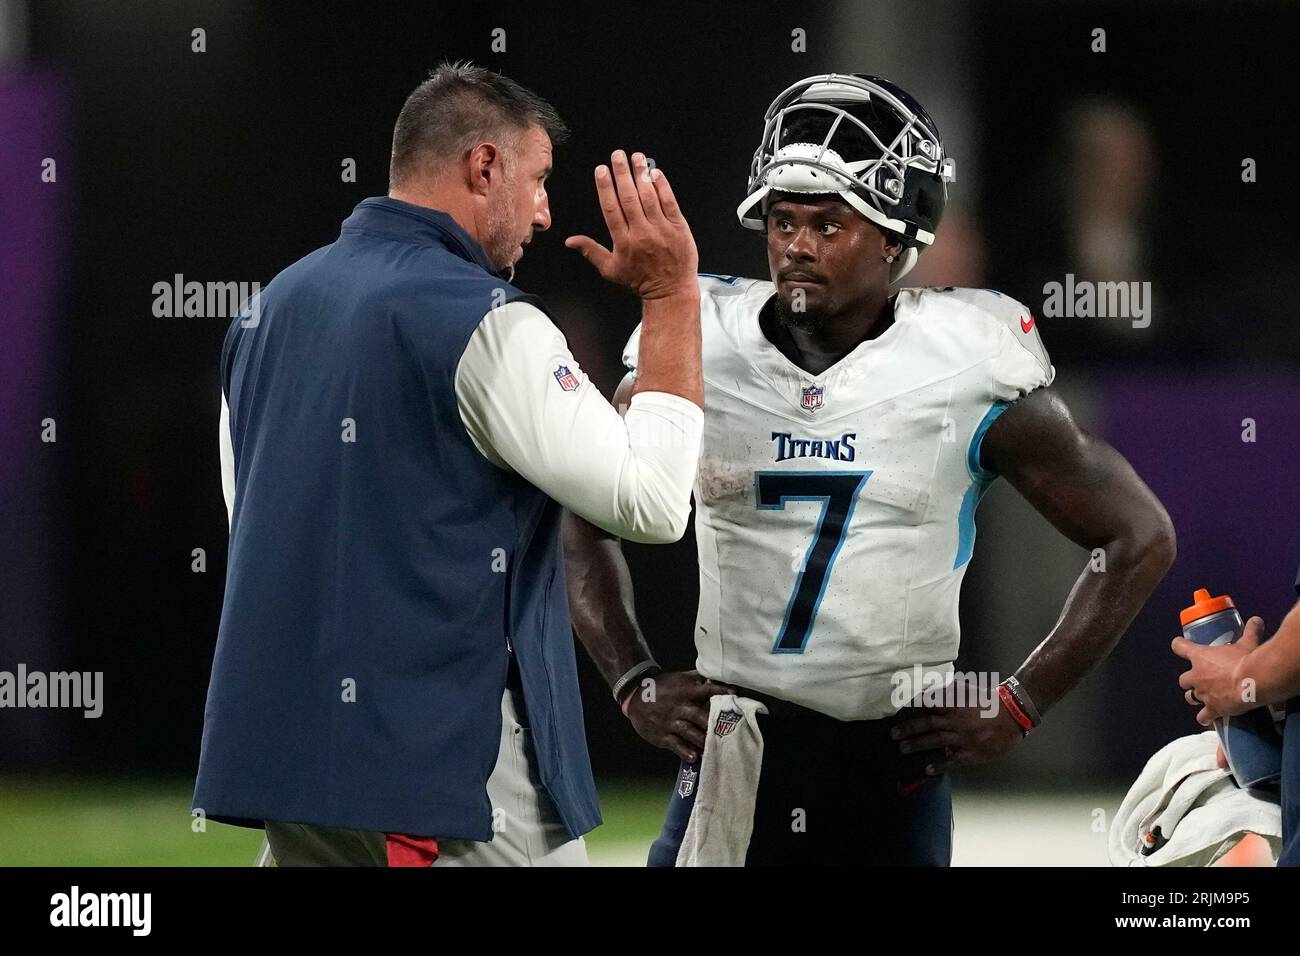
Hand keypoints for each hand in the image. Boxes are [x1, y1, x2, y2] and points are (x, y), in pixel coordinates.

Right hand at [565, 150, 697, 299]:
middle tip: (618, 155)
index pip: (611, 209)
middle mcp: (641, 234)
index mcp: (623, 242)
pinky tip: (656, 173)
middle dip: (622, 174)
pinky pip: (670, 203)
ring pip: (649, 197)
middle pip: (629, 198)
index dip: (605, 188)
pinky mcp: (678, 228)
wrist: (670, 291)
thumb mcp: (610, 269)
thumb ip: (590, 251)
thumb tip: (570, 241)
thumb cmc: (640, 280)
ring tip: (636, 157)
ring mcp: (661, 230)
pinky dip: (663, 187)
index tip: (601, 170)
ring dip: (642, 174)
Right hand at [623, 669, 732, 762]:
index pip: (706, 691)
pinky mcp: (663, 736)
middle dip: (713, 723)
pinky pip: (675, 744)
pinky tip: (694, 757)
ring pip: (689, 732)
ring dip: (702, 740)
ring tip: (715, 747)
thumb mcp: (677, 678)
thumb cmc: (660, 688)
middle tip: (729, 730)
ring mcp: (671, 723)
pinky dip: (685, 751)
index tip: (734, 695)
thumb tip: (715, 674)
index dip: (721, 693)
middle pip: (700, 715)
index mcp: (685, 692)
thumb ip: (696, 678)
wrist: (634, 697)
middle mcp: (680, 707)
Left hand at [891, 687, 1024, 775]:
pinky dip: (940, 765)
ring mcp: (964, 739)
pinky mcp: (972, 753)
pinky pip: (953, 760)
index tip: (899, 710)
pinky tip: (927, 769)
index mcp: (955, 704)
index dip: (912, 707)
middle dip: (908, 729)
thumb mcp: (967, 690)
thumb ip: (947, 691)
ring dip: (918, 745)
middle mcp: (957, 722)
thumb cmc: (987, 701)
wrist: (1013, 716)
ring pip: (936, 742)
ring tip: (902, 748)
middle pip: (928, 725)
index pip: (929, 704)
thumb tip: (926, 692)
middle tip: (893, 733)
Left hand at [1171, 617, 1264, 723]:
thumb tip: (1256, 620)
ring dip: (1195, 697)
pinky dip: (1205, 717)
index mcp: (1199, 657)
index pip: (1179, 647)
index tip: (1179, 645)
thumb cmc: (1247, 659)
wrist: (1253, 681)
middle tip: (1201, 679)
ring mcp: (1202, 693)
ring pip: (1190, 697)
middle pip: (1183, 679)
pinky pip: (1203, 716)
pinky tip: (1208, 719)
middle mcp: (1196, 676)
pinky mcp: (1212, 708)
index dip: (1179, 646)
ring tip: (1204, 697)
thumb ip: (1250, 631)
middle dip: (1190, 680)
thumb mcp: (1247, 643)